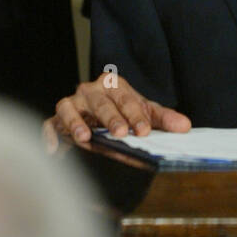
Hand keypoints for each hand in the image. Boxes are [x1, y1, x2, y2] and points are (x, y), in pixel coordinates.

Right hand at [44, 71, 191, 146]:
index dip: (136, 114)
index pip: (126, 99)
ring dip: (76, 121)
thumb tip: (185, 126)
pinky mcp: (58, 119)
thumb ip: (164, 119)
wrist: (99, 113)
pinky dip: (50, 135)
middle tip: (120, 133)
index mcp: (114, 86)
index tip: (144, 131)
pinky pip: (50, 124)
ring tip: (84, 138)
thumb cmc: (124, 111)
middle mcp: (91, 91)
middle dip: (110, 117)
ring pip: (69, 106)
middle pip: (100, 101)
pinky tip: (55, 150)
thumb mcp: (144, 112)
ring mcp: (72, 103)